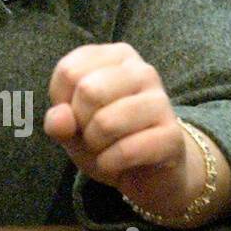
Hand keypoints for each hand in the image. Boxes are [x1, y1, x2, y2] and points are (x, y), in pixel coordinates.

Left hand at [43, 43, 198, 215]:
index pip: (68, 71)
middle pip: (88, 91)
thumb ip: (58, 121)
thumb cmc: (104, 138)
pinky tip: (117, 163)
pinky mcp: (172, 135)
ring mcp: (161, 101)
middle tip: (91, 134)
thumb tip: (60, 117)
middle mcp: (142, 71)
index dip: (62, 103)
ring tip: (105, 148)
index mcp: (115, 56)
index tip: (76, 114)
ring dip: (95, 145)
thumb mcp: (71, 128)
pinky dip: (110, 163)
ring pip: (106, 122)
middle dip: (80, 123)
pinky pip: (126, 150)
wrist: (148, 173)